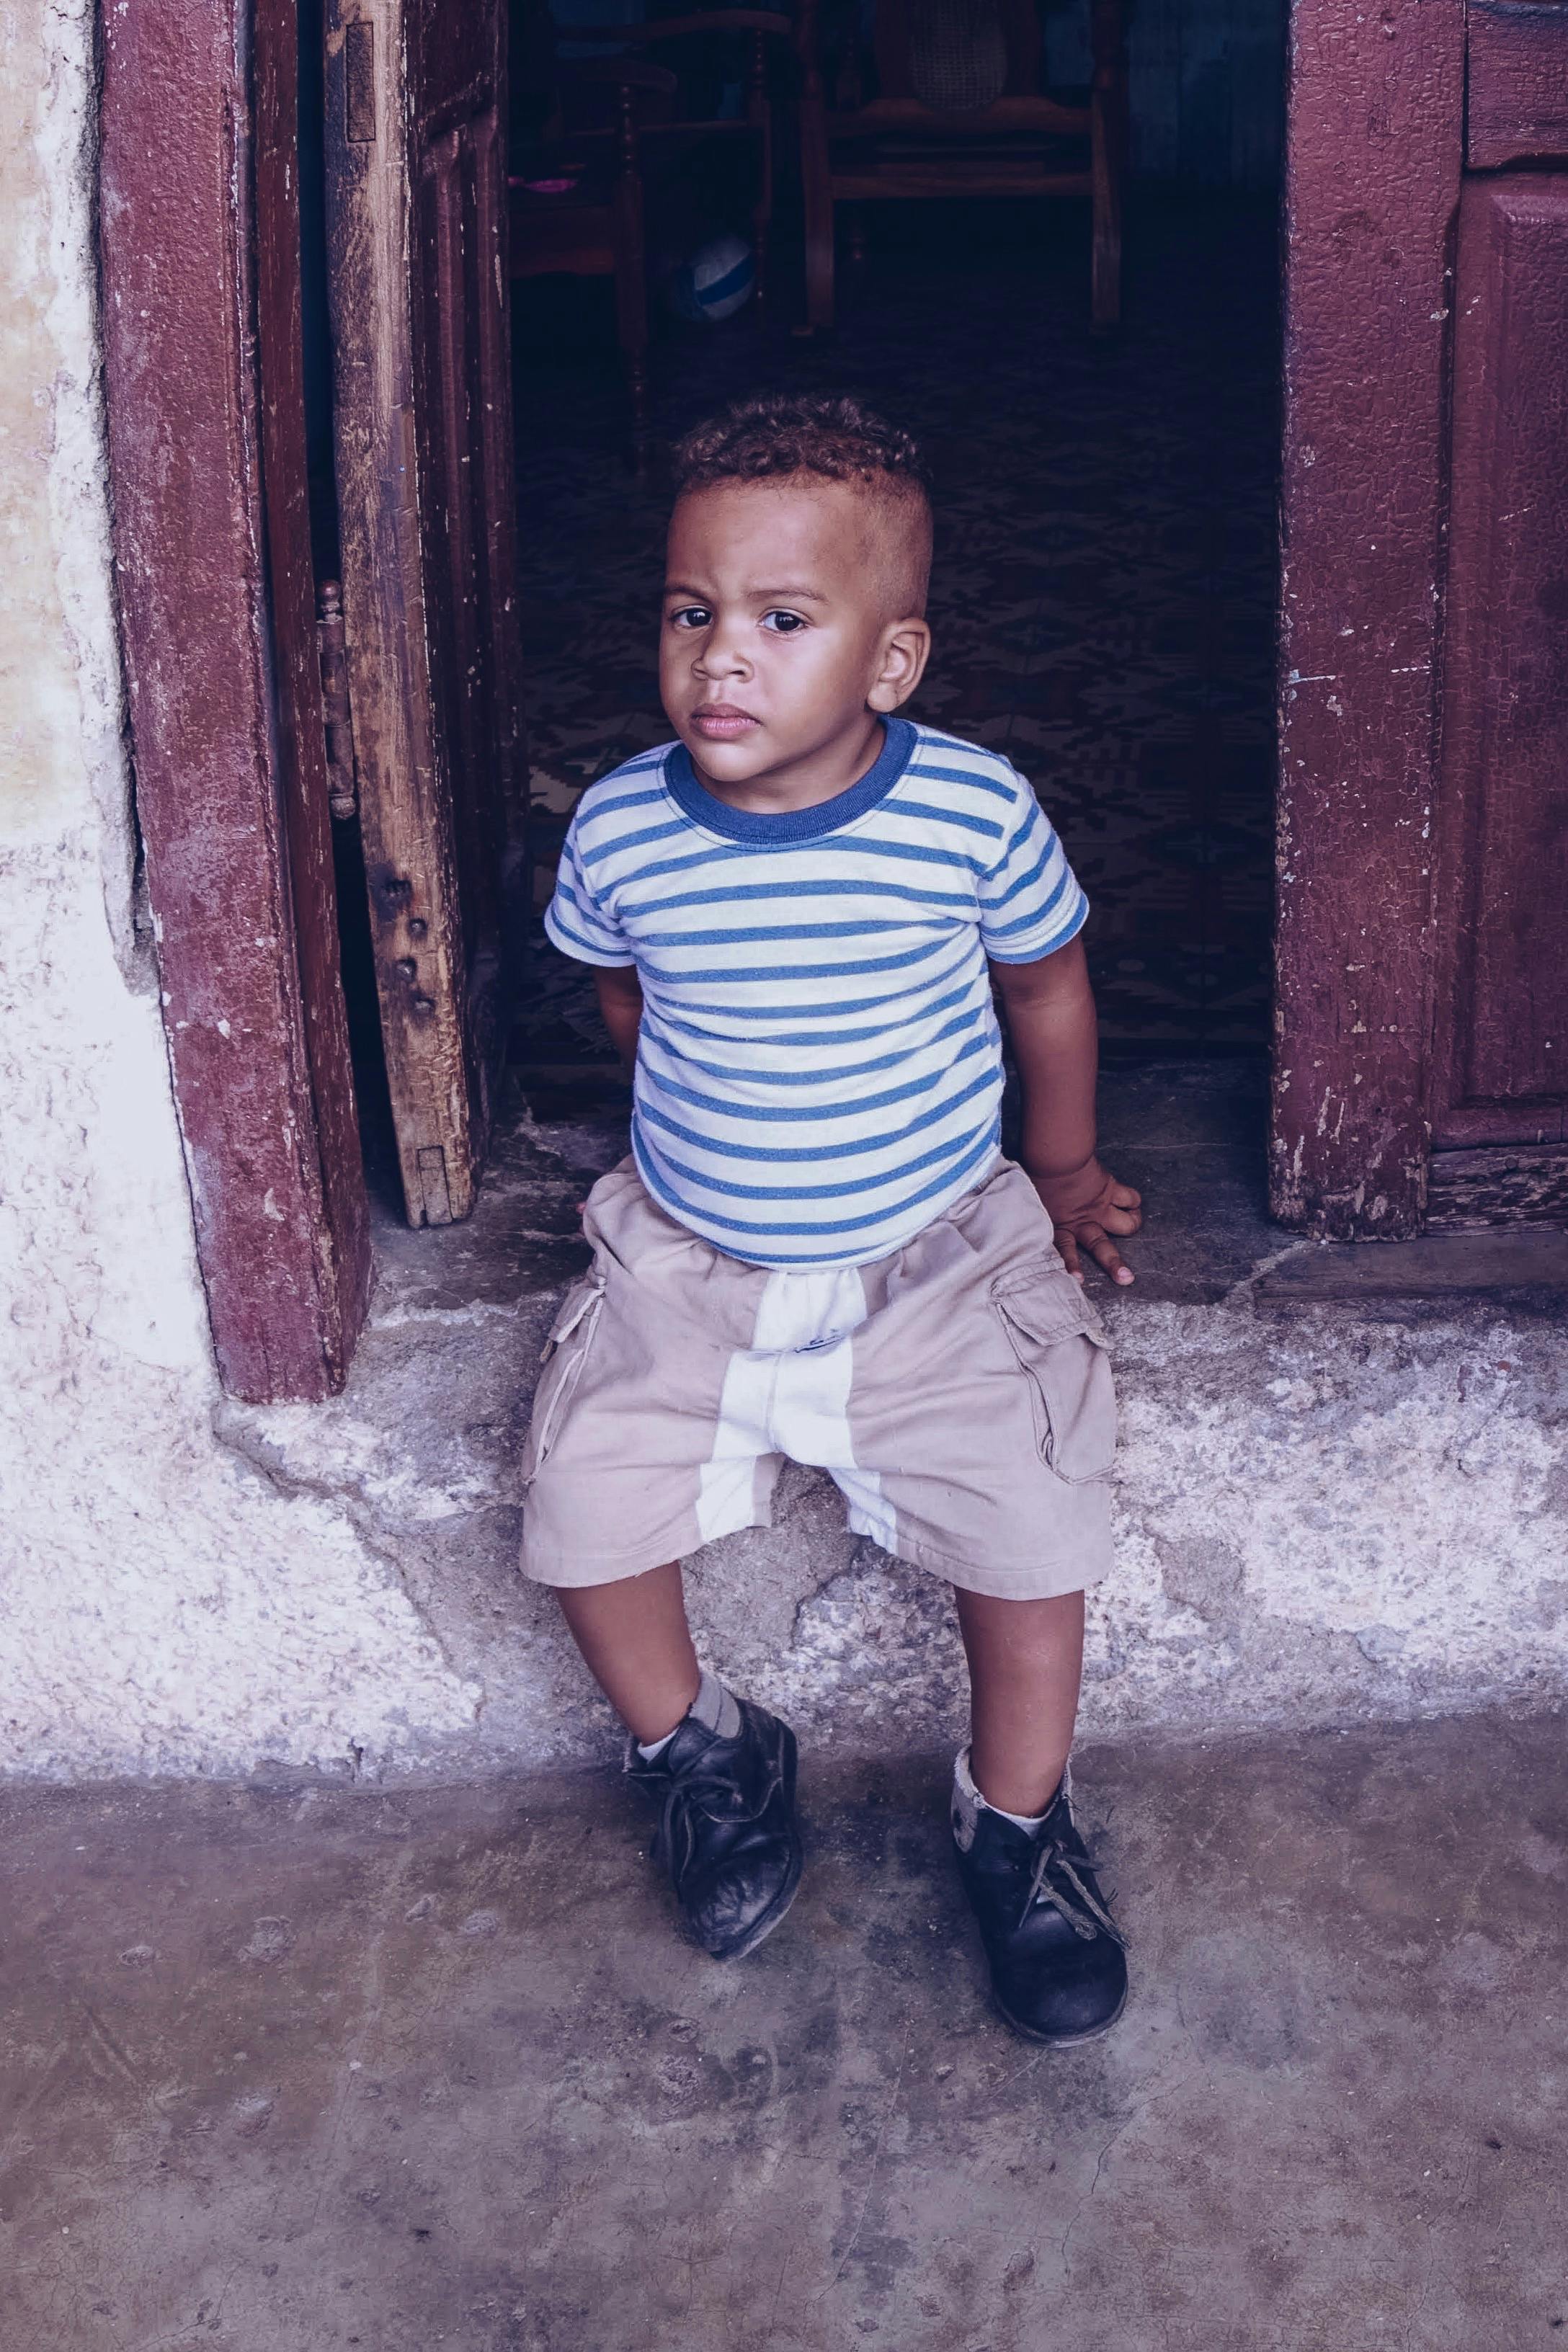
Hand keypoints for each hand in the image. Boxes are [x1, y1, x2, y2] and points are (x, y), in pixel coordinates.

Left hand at [1025, 1155, 1142, 1286]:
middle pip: (1102, 1247)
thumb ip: (1025, 1214)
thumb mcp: (1026, 1199)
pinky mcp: (1110, 1189)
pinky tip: (1133, 1205)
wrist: (1056, 1157)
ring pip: (1125, 1224)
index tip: (1078, 1281)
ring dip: (1132, 1226)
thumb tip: (1005, 1218)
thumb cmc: (1037, 1173)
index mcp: (1060, 1224)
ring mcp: (1100, 1206)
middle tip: (1126, 1278)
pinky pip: (1131, 1199)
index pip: (1065, 1251)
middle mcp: (1084, 1220)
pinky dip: (1134, 1202)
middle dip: (1115, 1264)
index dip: (1072, 1266)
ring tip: (1133, 1229)